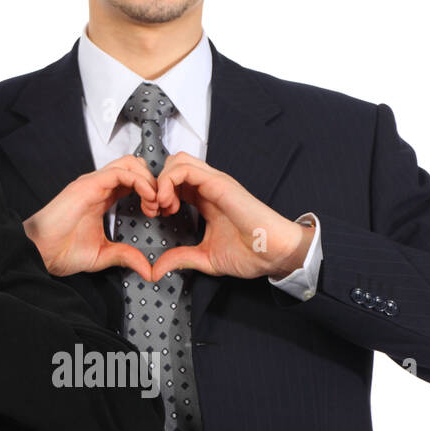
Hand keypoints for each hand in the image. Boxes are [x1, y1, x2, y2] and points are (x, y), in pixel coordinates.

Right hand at [24, 155, 158, 279]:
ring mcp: (93, 183)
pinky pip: (121, 172)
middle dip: (154, 182)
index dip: (151, 192)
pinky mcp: (89, 184)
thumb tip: (148, 270)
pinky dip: (140, 182)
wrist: (40, 251)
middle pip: (134, 166)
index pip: (132, 181)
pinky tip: (147, 199)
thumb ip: (125, 257)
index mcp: (101, 198)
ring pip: (130, 163)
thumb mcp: (103, 255)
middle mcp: (98, 186)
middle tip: (161, 206)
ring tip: (154, 202)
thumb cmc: (61, 251)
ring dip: (149, 180)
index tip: (159, 212)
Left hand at [149, 152, 313, 281]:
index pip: (174, 182)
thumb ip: (180, 259)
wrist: (275, 253)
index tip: (155, 216)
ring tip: (162, 206)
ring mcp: (214, 182)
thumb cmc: (250, 254)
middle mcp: (209, 186)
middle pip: (173, 165)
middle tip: (155, 209)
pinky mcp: (219, 183)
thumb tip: (156, 269)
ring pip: (177, 161)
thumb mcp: (205, 258)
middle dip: (155, 184)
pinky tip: (169, 204)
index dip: (157, 195)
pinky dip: (168, 182)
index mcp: (206, 199)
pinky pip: (184, 169)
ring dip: (161, 181)